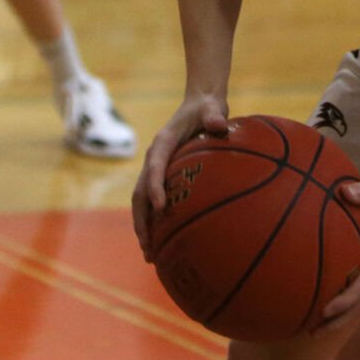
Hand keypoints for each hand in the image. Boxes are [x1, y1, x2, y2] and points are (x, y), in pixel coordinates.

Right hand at [131, 93, 228, 259]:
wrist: (200, 104)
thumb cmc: (207, 108)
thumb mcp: (213, 108)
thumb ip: (215, 116)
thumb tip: (219, 124)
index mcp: (163, 143)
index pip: (154, 167)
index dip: (155, 187)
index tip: (161, 209)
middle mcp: (154, 159)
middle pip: (140, 193)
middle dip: (142, 220)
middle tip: (149, 247)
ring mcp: (156, 169)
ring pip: (142, 203)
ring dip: (144, 228)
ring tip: (151, 255)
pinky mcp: (163, 177)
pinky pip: (155, 202)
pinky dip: (155, 222)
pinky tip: (165, 242)